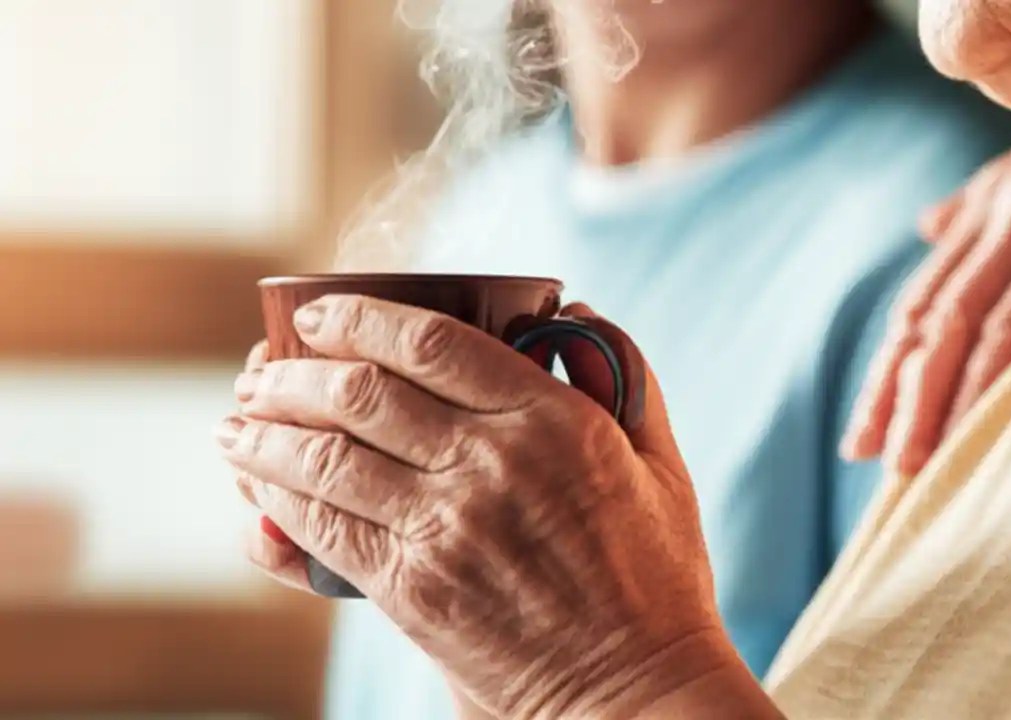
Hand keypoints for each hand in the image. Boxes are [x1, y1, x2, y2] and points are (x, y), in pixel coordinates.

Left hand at [217, 297, 777, 718]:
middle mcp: (492, 465)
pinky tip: (255, 483)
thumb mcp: (662, 463)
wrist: (636, 686)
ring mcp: (447, 529)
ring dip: (266, 431)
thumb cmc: (655, 575)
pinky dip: (276, 499)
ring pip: (327, 456)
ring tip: (237, 420)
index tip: (318, 313)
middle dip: (295, 371)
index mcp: (554, 422)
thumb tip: (572, 312)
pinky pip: (324, 529)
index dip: (360, 317)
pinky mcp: (414, 589)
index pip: (433, 343)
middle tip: (263, 367)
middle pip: (362, 392)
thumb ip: (624, 375)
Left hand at [844, 127, 1010, 474]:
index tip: (860, 436)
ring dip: (934, 396)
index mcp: (978, 218)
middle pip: (929, 324)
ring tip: (914, 458)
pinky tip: (978, 418)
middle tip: (873, 455)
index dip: (885, 375)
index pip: (919, 310)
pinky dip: (993, 370)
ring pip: (965, 325)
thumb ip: (970, 207)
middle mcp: (994, 223)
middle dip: (894, 395)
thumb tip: (927, 226)